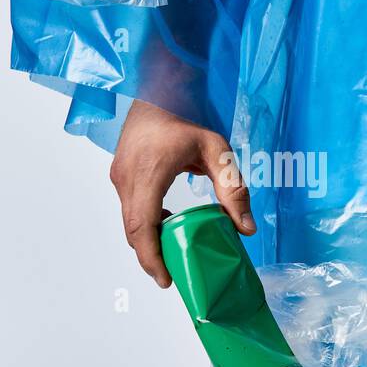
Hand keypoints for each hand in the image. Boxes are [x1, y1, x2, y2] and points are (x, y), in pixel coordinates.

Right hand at [110, 99, 255, 287]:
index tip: (165, 278)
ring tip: (170, 257)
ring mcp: (119, 175)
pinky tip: (166, 225)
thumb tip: (246, 228)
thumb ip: (233, 190)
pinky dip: (143, 224)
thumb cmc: (187, 115)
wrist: (159, 87)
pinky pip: (129, 208)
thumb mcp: (218, 152)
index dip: (151, 257)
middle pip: (133, 231)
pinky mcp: (120, 174)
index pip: (142, 226)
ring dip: (146, 242)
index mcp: (149, 172)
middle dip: (150, 258)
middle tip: (171, 276)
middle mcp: (127, 177)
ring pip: (128, 221)